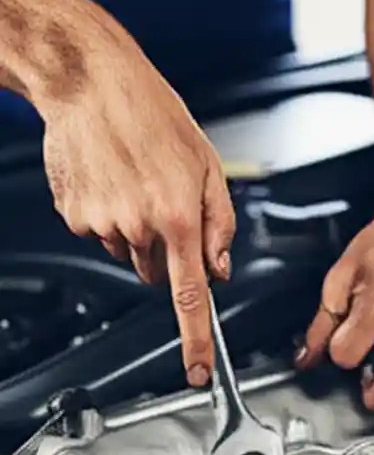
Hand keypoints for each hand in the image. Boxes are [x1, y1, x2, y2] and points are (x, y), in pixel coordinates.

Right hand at [41, 41, 233, 386]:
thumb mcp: (207, 167)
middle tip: (165, 199)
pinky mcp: (73, 215)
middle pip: (159, 270)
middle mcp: (137, 226)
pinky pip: (101, 231)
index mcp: (178, 217)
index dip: (197, 339)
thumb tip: (220, 270)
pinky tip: (111, 178)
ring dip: (138, 227)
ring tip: (136, 179)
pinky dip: (110, 213)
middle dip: (169, 249)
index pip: (190, 296)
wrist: (91, 84)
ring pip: (130, 250)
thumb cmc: (155, 117)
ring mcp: (99, 223)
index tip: (199, 370)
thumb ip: (219, 224)